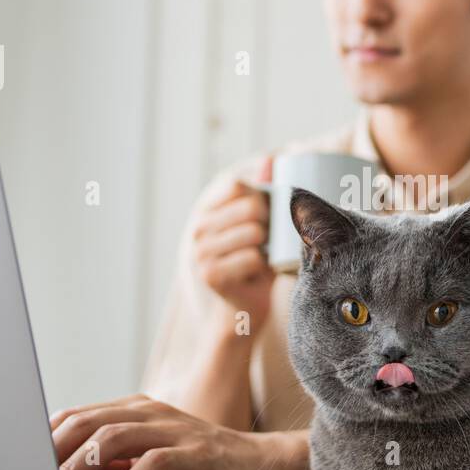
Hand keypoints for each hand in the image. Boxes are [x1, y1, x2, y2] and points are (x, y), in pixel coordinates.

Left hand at [49, 395, 296, 469]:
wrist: (261, 469)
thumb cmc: (201, 467)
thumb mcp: (146, 461)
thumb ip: (110, 461)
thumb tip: (63, 469)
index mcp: (135, 410)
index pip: (77, 416)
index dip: (44, 439)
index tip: (20, 466)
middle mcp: (151, 412)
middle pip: (88, 422)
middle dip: (53, 453)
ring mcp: (174, 430)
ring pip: (113, 437)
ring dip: (79, 467)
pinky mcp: (196, 454)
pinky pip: (152, 465)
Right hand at [191, 155, 275, 336]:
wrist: (243, 311)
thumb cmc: (256, 264)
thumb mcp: (259, 226)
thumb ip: (261, 194)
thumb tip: (271, 159)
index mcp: (207, 212)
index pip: (236, 185)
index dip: (260, 196)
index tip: (266, 216)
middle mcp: (198, 229)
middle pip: (250, 207)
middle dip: (270, 224)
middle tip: (268, 244)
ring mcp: (201, 252)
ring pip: (255, 233)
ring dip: (267, 248)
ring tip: (260, 259)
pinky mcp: (211, 275)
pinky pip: (254, 257)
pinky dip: (264, 268)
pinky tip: (255, 275)